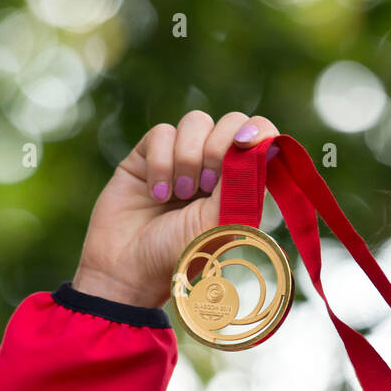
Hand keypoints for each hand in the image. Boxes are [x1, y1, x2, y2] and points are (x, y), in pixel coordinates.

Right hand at [72, 110, 281, 308]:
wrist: (131, 270)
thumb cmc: (182, 254)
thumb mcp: (222, 221)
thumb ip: (242, 180)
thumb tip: (259, 140)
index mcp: (240, 183)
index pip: (260, 136)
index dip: (257, 131)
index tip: (245, 145)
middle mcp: (214, 167)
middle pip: (230, 120)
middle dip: (218, 147)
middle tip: (205, 185)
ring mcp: (180, 158)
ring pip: (195, 121)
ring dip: (188, 157)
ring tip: (179, 195)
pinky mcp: (147, 155)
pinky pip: (162, 132)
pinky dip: (161, 162)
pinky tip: (157, 193)